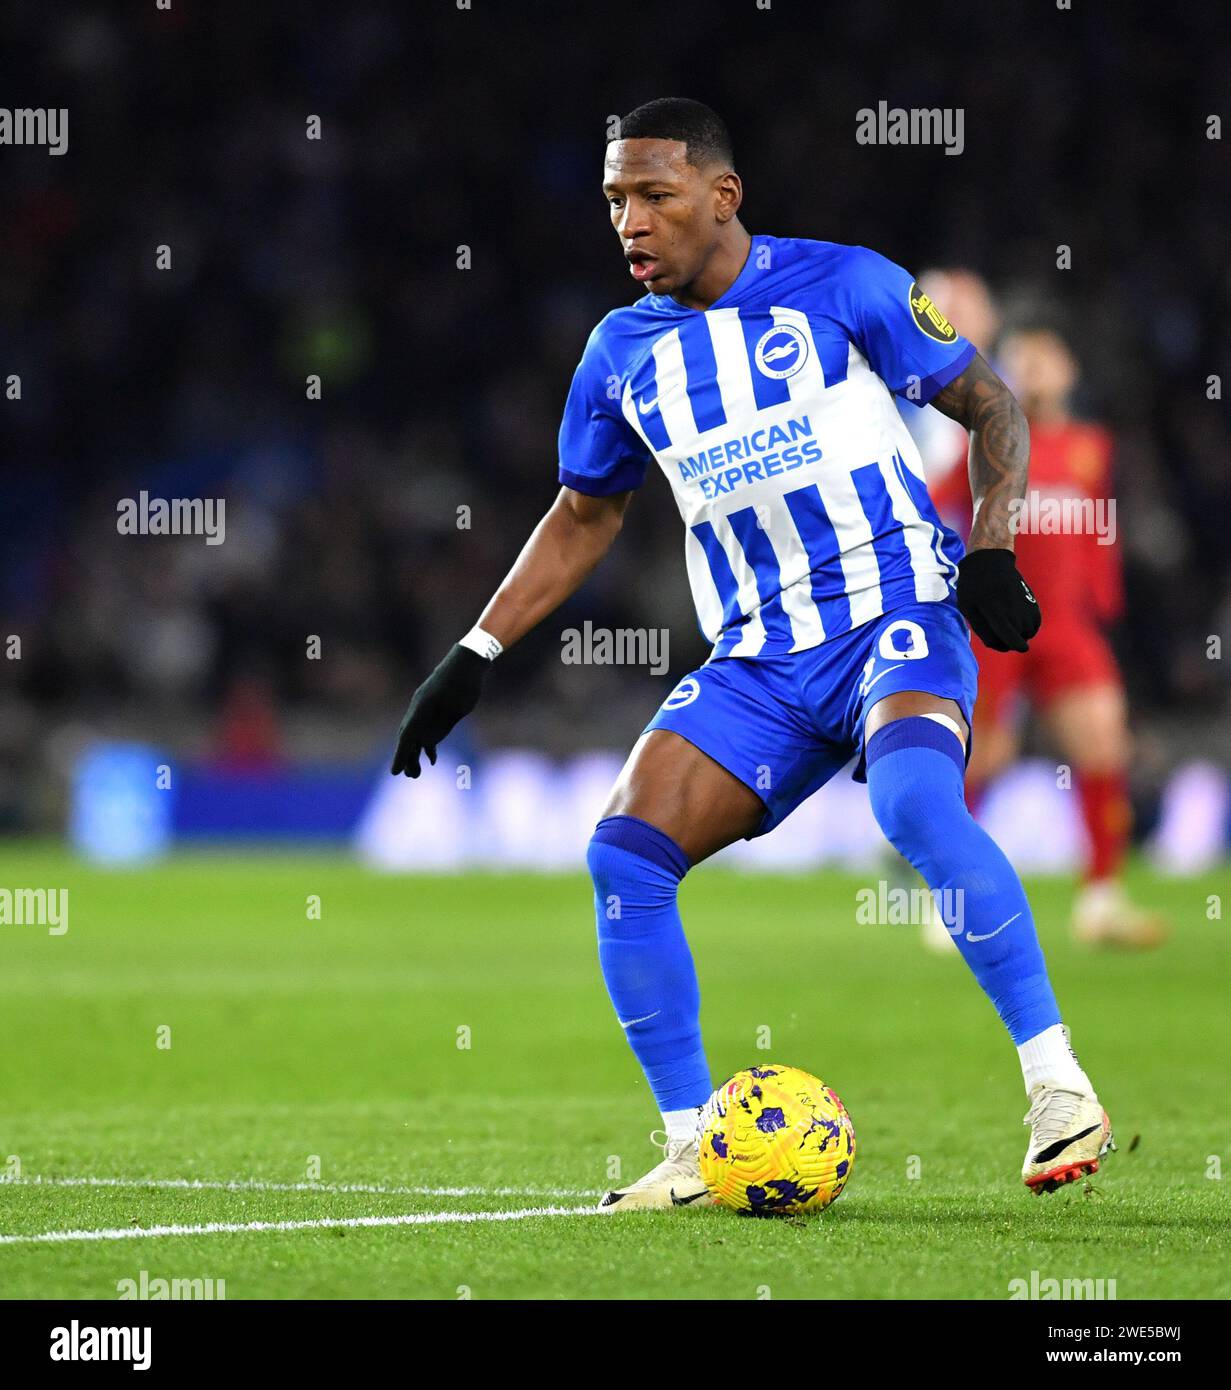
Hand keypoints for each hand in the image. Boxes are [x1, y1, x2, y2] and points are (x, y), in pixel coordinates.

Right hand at [390, 644, 490, 776]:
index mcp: (422, 707)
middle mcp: (419, 710)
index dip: (400, 755)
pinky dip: (427, 747)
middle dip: (406, 758)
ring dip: (415, 755)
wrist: (466, 664)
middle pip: (408, 738)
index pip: (407, 736)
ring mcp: (425, 712)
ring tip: (415, 774)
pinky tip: (431, 759)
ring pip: (415, 737)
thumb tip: (426, 745)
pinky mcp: (434, 713)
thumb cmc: (463, 683)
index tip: (395, 771)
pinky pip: (426, 732)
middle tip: (410, 776)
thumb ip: (442, 725)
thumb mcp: (458, 706)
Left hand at [956, 548, 1041, 652]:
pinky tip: (1016, 621)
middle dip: (1007, 640)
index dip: (1013, 646)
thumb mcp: (967, 608)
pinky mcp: (1033, 602)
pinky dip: (1027, 627)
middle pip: (1018, 637)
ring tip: (1005, 623)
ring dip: (1018, 634)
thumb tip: (1002, 646)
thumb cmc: (973, 588)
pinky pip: (1035, 624)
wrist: (989, 563)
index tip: (1014, 648)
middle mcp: (1014, 609)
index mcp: (995, 611)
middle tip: (995, 628)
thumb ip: (982, 629)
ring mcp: (1026, 604)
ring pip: (1028, 632)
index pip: (1010, 636)